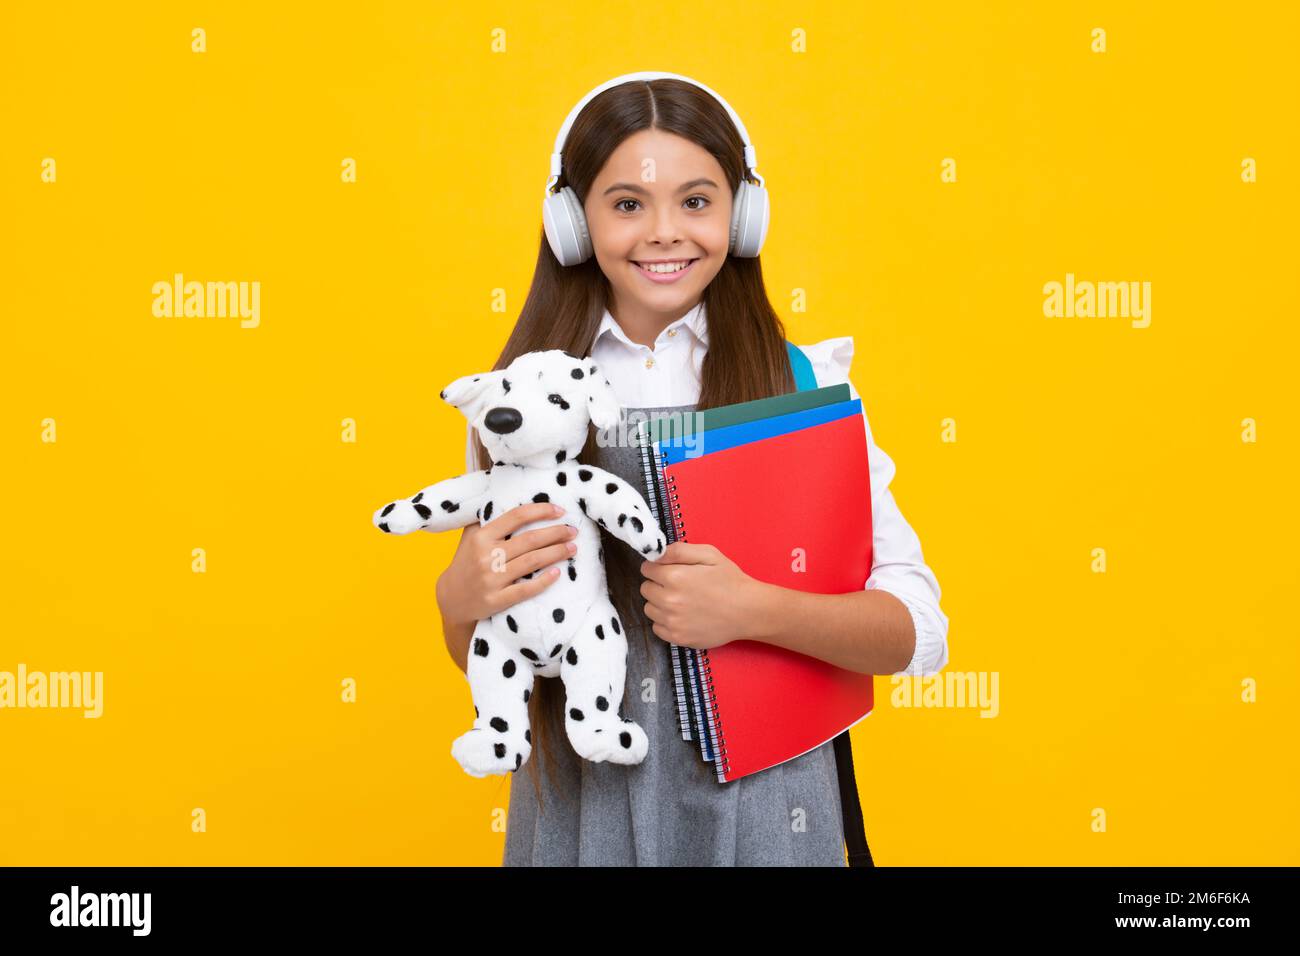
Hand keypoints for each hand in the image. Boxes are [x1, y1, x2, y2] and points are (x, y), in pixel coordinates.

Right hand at [436, 502, 577, 625]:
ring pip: (531, 562)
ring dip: (556, 553)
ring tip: (572, 548)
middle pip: (529, 540)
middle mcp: (486, 556)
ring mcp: (492, 579)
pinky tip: (558, 573)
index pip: (516, 517)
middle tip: (573, 531)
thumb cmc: (466, 563)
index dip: (541, 511)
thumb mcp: (470, 537)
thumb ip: (488, 520)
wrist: (451, 599)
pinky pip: (525, 589)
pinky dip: (543, 581)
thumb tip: (511, 497)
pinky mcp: (496, 600)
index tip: (559, 510)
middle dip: (556, 533)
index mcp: (481, 537)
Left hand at [638, 542, 761, 648]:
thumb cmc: (730, 580)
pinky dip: (665, 622)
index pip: (646, 570)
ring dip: (659, 603)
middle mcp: (669, 600)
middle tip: (678, 585)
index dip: (657, 567)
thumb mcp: (709, 554)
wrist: (748, 611)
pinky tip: (681, 616)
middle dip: (657, 584)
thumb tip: (656, 553)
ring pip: (649, 609)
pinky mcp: (677, 638)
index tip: (670, 570)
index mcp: (675, 577)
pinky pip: (657, 628)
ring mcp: (672, 622)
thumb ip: (679, 550)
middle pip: (645, 589)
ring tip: (681, 601)